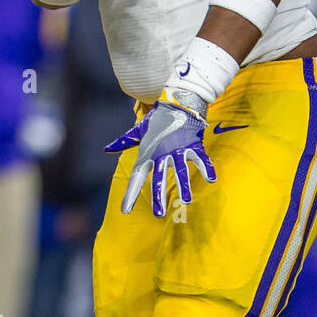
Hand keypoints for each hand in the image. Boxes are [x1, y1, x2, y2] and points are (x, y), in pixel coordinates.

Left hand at [106, 89, 215, 216]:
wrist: (176, 101)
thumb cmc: (156, 120)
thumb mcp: (138, 131)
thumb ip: (123, 142)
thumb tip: (106, 148)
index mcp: (146, 153)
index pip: (136, 176)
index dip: (130, 194)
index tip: (125, 210)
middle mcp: (160, 153)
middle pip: (158, 178)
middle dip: (158, 197)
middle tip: (159, 214)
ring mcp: (177, 149)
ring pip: (181, 170)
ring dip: (184, 186)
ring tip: (186, 201)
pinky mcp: (193, 144)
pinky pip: (200, 159)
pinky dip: (205, 168)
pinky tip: (210, 180)